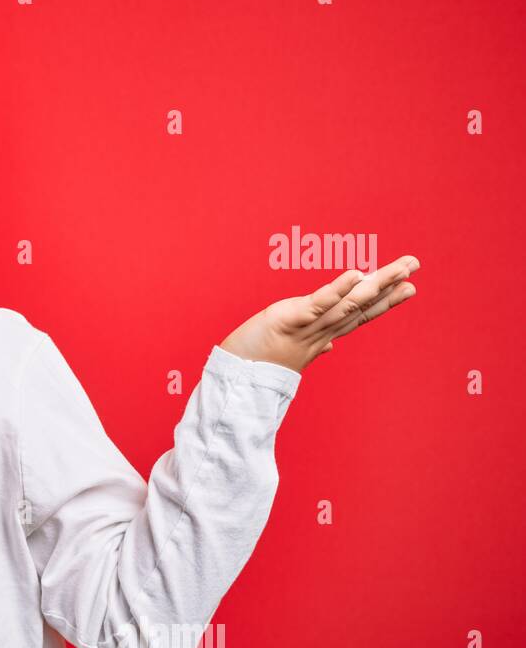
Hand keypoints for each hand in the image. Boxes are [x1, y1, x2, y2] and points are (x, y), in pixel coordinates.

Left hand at [219, 255, 418, 372]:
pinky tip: (356, 275)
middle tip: (414, 265)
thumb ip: (312, 344)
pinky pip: (317, 305)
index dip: (384, 301)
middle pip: (360, 307)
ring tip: (399, 268)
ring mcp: (306, 328)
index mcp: (320, 335)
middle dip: (389, 287)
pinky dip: (337, 290)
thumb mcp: (289, 351)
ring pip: (347, 304)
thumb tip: (329, 346)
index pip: (358, 315)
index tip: (408, 286)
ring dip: (375, 285)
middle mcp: (319, 332)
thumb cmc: (256, 362)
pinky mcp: (288, 321)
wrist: (234, 381)